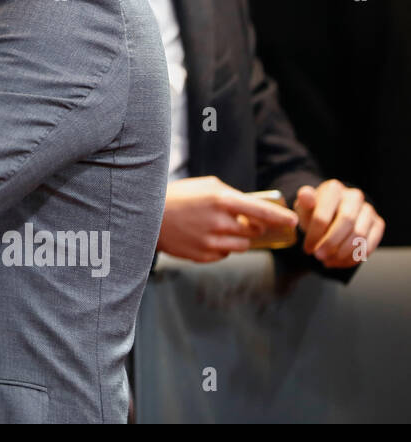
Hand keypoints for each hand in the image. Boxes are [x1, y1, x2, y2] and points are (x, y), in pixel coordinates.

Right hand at [158, 176, 297, 262]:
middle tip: (242, 222)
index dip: (281, 218)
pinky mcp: (203, 255)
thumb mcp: (205, 186)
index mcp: (222, 200)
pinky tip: (205, 237)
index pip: (262, 212)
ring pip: (242, 246)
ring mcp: (211, 241)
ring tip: (219, 229)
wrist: (147, 215)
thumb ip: (231, 195)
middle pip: (254, 231)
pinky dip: (221, 248)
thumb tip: (252, 208)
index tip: (293, 222)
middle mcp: (220, 222)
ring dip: (237, 239)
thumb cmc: (177, 196)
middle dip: (252, 227)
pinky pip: (225, 255)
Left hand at [294, 180, 383, 267]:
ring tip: (328, 260)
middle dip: (331, 243)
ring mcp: (368, 209)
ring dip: (343, 253)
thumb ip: (304, 203)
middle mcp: (354, 196)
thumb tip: (305, 194)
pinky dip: (355, 257)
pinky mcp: (378, 223)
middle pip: (346, 223)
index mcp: (333, 189)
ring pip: (360, 235)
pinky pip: (370, 243)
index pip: (323, 215)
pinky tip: (341, 262)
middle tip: (319, 256)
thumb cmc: (314, 212)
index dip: (314, 235)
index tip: (308, 249)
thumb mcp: (304, 208)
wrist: (331, 214)